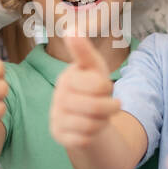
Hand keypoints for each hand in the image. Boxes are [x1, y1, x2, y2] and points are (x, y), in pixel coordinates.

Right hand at [49, 32, 119, 149]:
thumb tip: (71, 28)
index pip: (98, 85)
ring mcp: (55, 117)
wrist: (86, 117)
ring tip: (102, 116)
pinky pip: (83, 140)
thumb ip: (84, 51)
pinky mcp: (57, 135)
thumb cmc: (92, 89)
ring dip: (103, 122)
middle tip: (111, 104)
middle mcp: (58, 96)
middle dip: (110, 107)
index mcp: (67, 77)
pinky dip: (93, 135)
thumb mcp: (94, 68)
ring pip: (90, 125)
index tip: (104, 86)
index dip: (107, 88)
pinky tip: (91, 129)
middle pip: (96, 107)